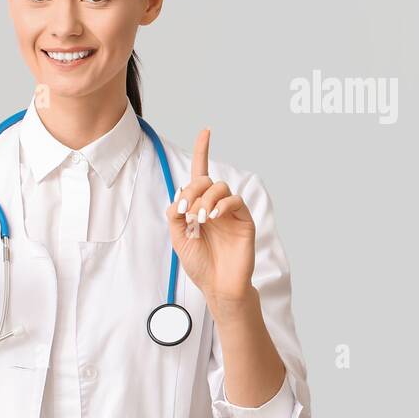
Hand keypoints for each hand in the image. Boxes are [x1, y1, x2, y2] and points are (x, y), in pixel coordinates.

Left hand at [166, 127, 256, 322]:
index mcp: (199, 206)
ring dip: (205, 199)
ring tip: (200, 219)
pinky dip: (223, 204)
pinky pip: (235, 201)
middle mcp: (215, 205)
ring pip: (220, 188)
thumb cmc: (200, 263)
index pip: (200, 174)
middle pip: (206, 180)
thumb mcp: (177, 237)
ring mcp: (230, 212)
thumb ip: (175, 214)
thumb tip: (180, 195)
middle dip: (193, 190)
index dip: (203, 151)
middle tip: (186, 211)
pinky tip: (214, 217)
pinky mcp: (243, 220)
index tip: (206, 131)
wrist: (217, 285)